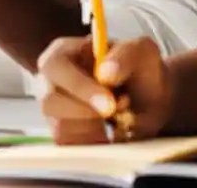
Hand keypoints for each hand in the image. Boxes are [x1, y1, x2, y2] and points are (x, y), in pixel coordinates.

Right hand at [36, 36, 172, 144]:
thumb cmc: (138, 68)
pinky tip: (108, 132)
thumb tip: (106, 72)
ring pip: (60, 128)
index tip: (109, 105)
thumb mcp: (141, 50)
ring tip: (117, 119)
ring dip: (94, 130)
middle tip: (118, 114)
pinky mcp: (60, 133)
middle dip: (88, 114)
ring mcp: (52, 110)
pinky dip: (93, 143)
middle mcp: (49, 81)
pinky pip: (69, 146)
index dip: (81, 88)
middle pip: (51, 103)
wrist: (147, 96)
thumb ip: (125, 55)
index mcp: (62, 52)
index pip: (57, 68)